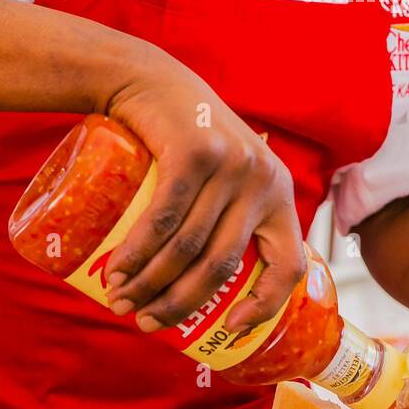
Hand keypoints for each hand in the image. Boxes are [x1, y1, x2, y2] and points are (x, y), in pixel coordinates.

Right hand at [100, 54, 305, 334]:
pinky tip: (117, 271)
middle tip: (146, 323)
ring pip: (190, 247)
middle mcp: (263, 181)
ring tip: (120, 302)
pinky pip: (165, 219)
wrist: (151, 79)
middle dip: (180, 304)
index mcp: (279, 194)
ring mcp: (231, 166)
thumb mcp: (224, 174)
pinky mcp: (195, 154)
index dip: (266, 305)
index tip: (229, 328)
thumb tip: (201, 288)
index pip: (291, 264)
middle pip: (224, 265)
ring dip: (149, 283)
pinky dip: (137, 252)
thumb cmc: (184, 138)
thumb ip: (227, 215)